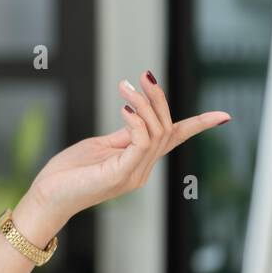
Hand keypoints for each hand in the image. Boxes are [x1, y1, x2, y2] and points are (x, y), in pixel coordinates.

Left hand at [28, 69, 230, 223]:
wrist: (46, 196)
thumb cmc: (68, 172)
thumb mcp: (101, 146)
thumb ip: (124, 134)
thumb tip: (140, 112)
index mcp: (140, 163)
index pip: (174, 140)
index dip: (198, 126)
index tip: (225, 116)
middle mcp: (142, 170)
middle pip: (166, 129)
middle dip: (158, 99)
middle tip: (142, 76)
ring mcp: (133, 174)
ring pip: (157, 133)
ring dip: (144, 104)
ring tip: (126, 86)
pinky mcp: (120, 175)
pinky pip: (142, 143)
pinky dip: (138, 122)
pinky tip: (124, 108)